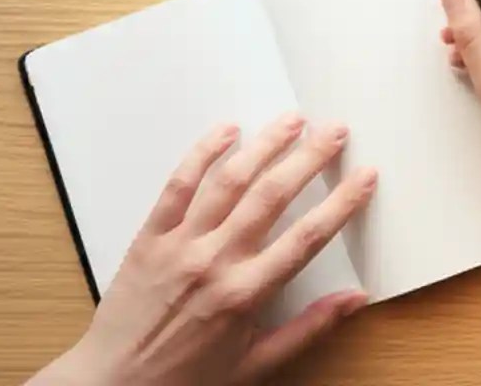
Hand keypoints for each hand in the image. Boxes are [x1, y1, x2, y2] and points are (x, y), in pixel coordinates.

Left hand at [27, 114, 377, 385]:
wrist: (116, 382)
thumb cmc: (187, 378)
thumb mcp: (257, 364)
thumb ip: (309, 328)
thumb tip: (355, 299)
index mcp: (245, 294)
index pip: (307, 237)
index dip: (341, 203)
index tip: (364, 176)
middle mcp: (214, 261)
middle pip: (272, 196)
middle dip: (309, 158)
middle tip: (335, 131)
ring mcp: (179, 244)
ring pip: (228, 181)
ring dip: (263, 145)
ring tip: (291, 120)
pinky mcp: (150, 236)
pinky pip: (178, 185)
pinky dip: (202, 153)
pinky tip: (226, 131)